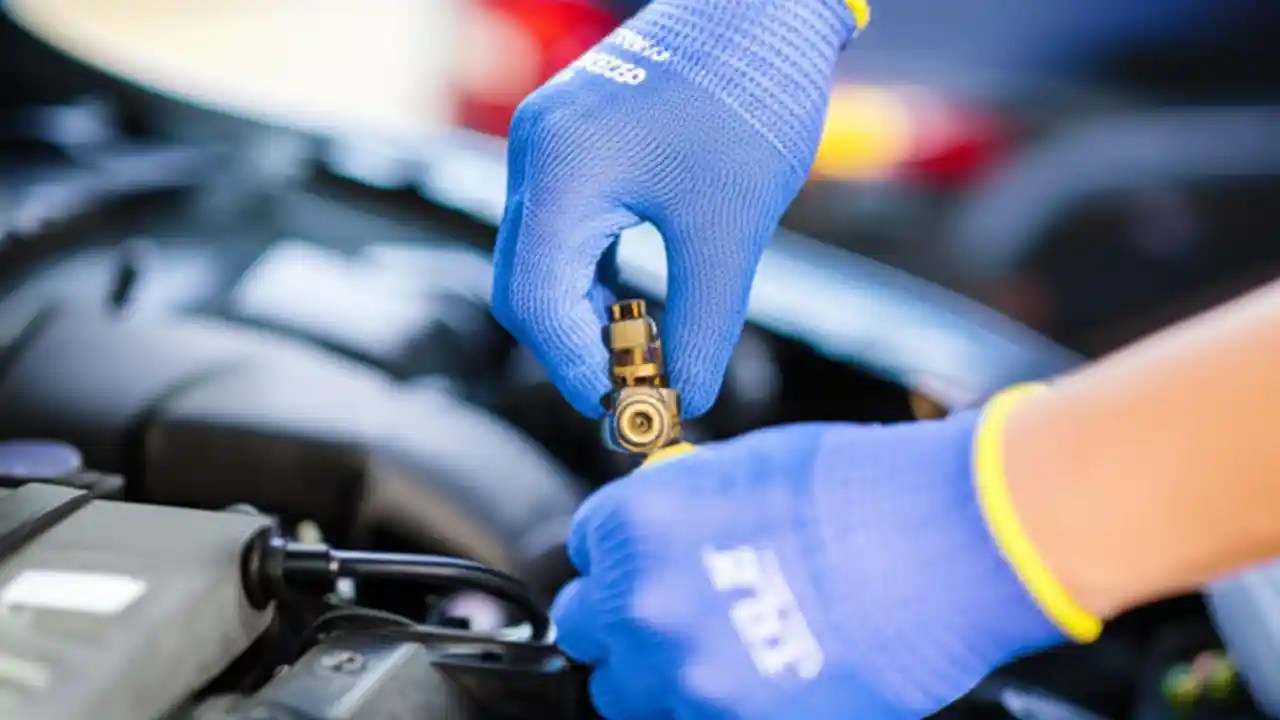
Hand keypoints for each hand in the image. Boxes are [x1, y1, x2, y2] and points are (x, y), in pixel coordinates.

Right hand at [492, 0, 858, 416]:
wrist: (761, 6)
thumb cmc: (753, 99)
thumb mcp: (732, 227)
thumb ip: (705, 322)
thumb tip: (687, 396)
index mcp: (564, 168)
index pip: (536, 299)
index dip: (573, 368)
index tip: (622, 412)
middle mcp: (536, 153)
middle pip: (523, 285)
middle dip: (573, 348)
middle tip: (632, 392)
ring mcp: (546, 144)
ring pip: (536, 260)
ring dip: (580, 315)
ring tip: (642, 352)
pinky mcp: (568, 143)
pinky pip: (557, 229)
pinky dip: (588, 276)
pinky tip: (632, 302)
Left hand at [552, 397, 1089, 718]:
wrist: (947, 541)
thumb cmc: (860, 489)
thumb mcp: (743, 468)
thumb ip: (678, 504)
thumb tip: (662, 524)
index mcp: (633, 526)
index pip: (584, 551)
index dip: (622, 555)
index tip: (650, 562)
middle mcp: (642, 605)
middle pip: (590, 630)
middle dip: (625, 620)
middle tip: (679, 611)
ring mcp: (687, 677)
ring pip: (630, 693)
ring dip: (661, 673)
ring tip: (726, 650)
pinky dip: (716, 704)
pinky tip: (762, 676)